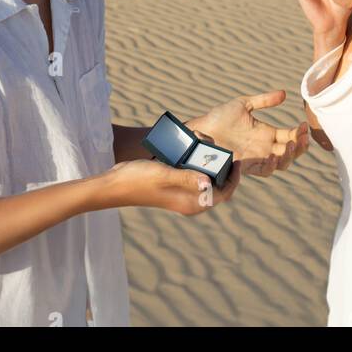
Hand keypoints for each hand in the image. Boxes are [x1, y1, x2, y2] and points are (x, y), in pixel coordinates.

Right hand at [107, 157, 240, 213]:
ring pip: (204, 180)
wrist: (114, 185)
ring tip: (209, 147)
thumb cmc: (139, 180)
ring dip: (208, 165)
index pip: (222, 195)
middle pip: (216, 188)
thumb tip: (209, 181)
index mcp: (190, 203)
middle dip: (222, 170)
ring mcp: (180, 193)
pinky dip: (195, 163)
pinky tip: (192, 149)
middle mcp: (188, 201)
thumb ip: (187, 177)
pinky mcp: (172, 185)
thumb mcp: (165, 175)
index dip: (233, 180)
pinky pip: (191, 174)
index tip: (237, 161)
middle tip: (223, 151)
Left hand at [187, 90, 309, 176]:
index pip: (289, 136)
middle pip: (289, 153)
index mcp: (266, 133)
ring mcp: (256, 157)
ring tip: (291, 145)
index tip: (305, 126)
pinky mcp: (245, 165)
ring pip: (280, 164)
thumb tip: (284, 94)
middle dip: (299, 147)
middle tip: (302, 138)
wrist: (201, 129)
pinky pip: (263, 170)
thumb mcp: (244, 104)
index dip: (300, 134)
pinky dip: (272, 164)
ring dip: (289, 156)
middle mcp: (264, 147)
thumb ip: (263, 100)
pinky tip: (275, 155)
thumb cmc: (220, 117)